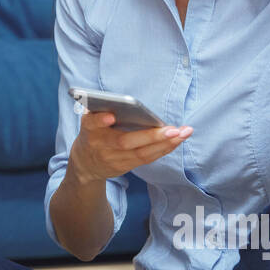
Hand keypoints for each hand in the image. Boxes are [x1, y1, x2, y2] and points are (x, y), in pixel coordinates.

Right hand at [69, 111, 191, 184]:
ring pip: (142, 153)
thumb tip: (125, 102)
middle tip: (173, 129)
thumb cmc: (93, 133)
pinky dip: (164, 149)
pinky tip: (178, 140)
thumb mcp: (89, 120)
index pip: (92, 123)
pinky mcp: (125, 167)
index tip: (110, 116)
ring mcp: (113, 159)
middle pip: (125, 142)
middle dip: (151, 136)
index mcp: (89, 129)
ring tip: (184, 133)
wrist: (85, 164)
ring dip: (166, 144)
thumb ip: (101, 111)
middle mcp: (100, 146)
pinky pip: (147, 158)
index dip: (100, 120)